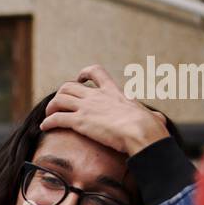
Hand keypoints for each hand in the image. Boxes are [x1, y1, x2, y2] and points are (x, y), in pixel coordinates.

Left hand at [41, 64, 168, 155]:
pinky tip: (44, 127)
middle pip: (68, 86)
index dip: (84, 73)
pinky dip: (47, 122)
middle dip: (60, 94)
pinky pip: (56, 118)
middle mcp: (97, 96)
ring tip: (48, 116)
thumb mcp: (152, 116)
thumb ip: (152, 115)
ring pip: (59, 99)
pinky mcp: (79, 122)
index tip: (79, 80)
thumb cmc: (150, 127)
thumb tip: (159, 119)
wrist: (141, 132)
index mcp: (113, 92)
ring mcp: (87, 108)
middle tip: (59, 104)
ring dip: (51, 107)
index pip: (96, 72)